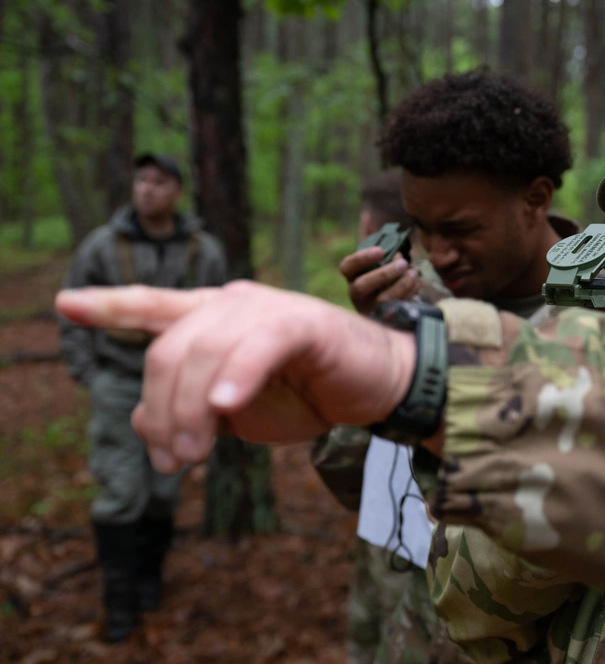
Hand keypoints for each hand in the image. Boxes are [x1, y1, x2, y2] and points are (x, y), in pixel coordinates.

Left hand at [55, 282, 415, 472]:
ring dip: (190, 411)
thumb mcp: (236, 412)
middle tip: (174, 462)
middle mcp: (232, 303)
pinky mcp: (304, 321)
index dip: (109, 305)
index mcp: (213, 319)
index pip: (153, 307)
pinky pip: (259, 345)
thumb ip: (191, 411)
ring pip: (205, 351)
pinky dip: (239, 376)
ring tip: (194, 456)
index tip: (66, 305)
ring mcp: (267, 308)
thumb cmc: (308, 394)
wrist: (378, 387)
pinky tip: (227, 406)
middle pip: (169, 350)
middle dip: (160, 411)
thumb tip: (143, 428)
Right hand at [340, 248, 421, 315]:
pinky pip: (396, 307)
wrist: (387, 307)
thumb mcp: (379, 267)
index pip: (346, 267)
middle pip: (362, 285)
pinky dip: (410, 293)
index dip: (362, 258)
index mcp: (352, 277)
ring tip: (413, 273)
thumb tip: (397, 256)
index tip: (381, 251)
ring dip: (401, 284)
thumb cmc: (382, 279)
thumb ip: (385, 259)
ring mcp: (368, 308)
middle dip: (384, 273)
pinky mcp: (384, 318)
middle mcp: (356, 295)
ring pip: (382, 299)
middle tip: (403, 263)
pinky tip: (417, 283)